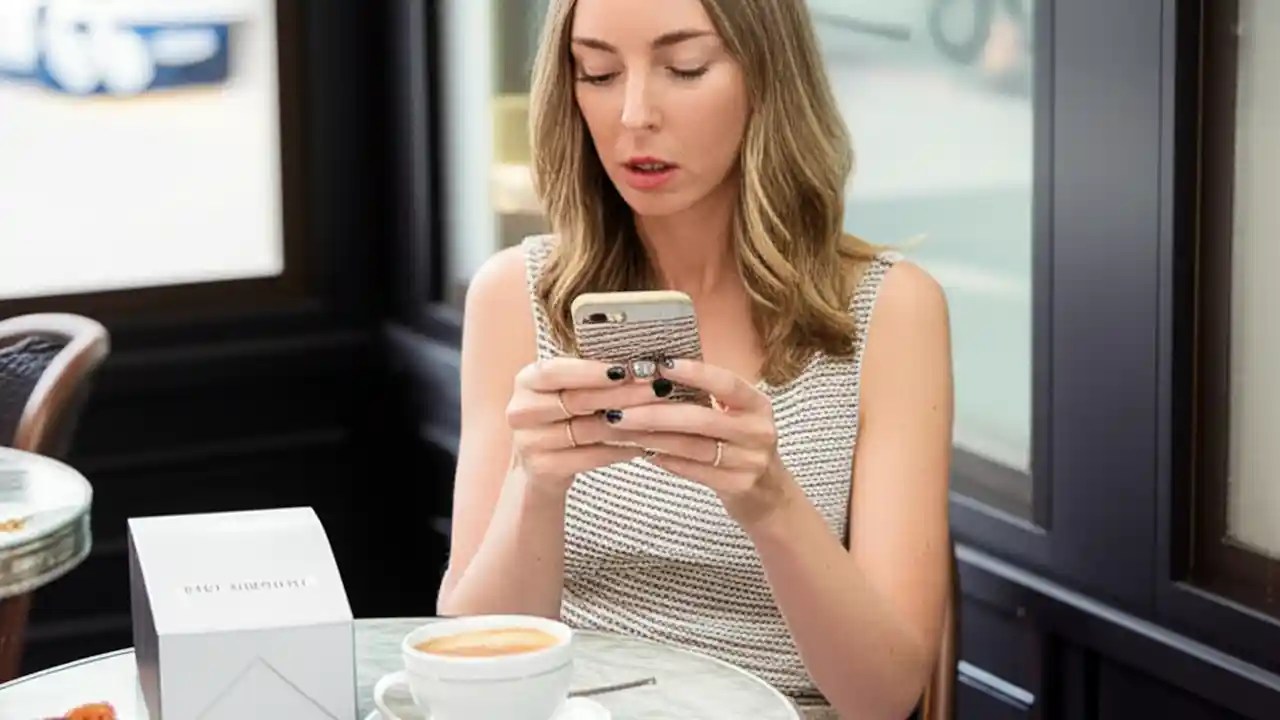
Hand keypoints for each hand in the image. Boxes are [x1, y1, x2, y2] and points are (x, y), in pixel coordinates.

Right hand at [506, 358, 659, 494]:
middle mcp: (521, 410)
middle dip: (622, 393)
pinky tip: (642, 445)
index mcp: (526, 381)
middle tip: (657, 389)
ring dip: (627, 423)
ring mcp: (529, 442)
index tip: (627, 369)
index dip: (590, 371)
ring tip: (657, 416)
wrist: (540, 466)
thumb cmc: (562, 417)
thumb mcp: (567, 390)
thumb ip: (591, 375)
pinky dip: (618, 450)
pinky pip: (589, 457)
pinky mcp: (542, 468)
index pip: (555, 371)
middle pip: (576, 400)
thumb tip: (638, 363)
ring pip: (587, 430)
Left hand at [604, 359, 791, 525]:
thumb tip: (654, 372)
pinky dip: (665, 459)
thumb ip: (706, 396)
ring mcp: (750, 461)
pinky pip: (693, 471)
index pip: (725, 383)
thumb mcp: (735, 415)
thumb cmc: (739, 443)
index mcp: (757, 404)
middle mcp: (758, 431)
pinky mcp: (737, 486)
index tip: (659, 364)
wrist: (768, 494)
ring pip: (693, 447)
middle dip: (656, 413)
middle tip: (619, 410)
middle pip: (701, 419)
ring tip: (623, 429)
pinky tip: (642, 451)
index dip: (694, 372)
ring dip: (653, 437)